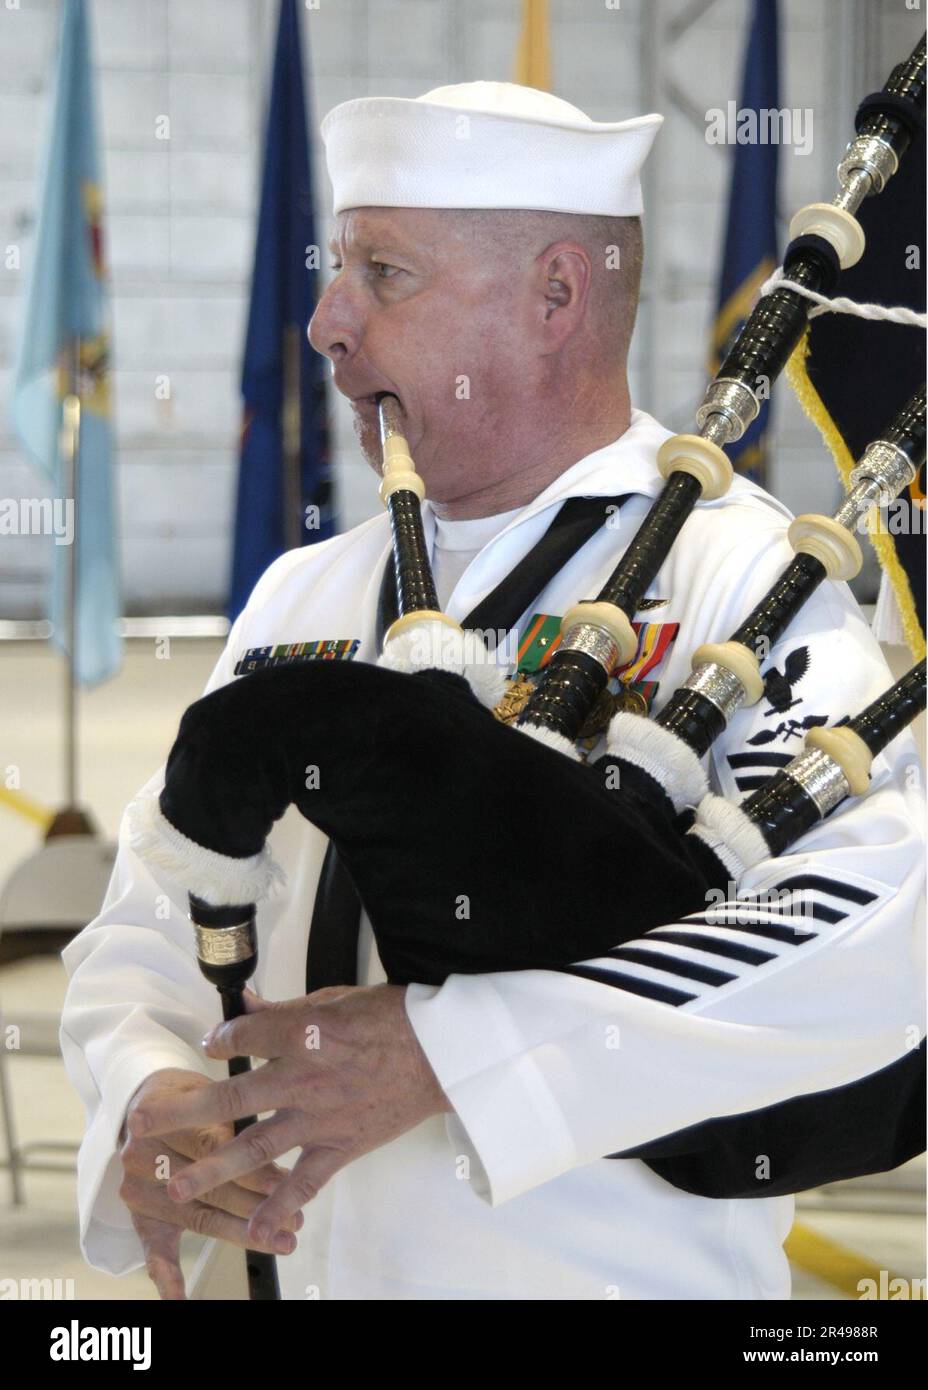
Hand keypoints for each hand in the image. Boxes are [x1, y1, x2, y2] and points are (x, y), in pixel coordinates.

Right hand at [119, 1067, 303, 1299]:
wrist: (137, 1103)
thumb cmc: (189, 1098)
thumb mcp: (209, 1097)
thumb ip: (236, 1130)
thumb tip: (284, 1170)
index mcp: (163, 1122)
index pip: (213, 1152)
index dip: (252, 1169)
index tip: (288, 1183)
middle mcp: (144, 1159)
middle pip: (208, 1189)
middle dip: (256, 1206)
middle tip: (295, 1222)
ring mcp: (139, 1192)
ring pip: (197, 1217)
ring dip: (240, 1235)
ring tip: (282, 1242)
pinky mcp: (140, 1218)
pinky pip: (153, 1251)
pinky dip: (167, 1278)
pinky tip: (180, 1300)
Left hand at [126, 986, 450, 1246]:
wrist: (441, 1054)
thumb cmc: (391, 1019)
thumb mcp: (334, 999)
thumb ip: (284, 1010)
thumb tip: (245, 1004)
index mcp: (302, 1033)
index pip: (241, 1039)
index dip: (218, 1041)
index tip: (207, 1046)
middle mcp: (303, 1078)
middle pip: (231, 1098)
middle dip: (183, 1113)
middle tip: (144, 1126)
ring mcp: (320, 1117)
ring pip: (257, 1148)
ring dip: (212, 1170)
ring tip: (176, 1189)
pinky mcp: (341, 1145)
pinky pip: (306, 1182)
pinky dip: (280, 1207)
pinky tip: (255, 1227)